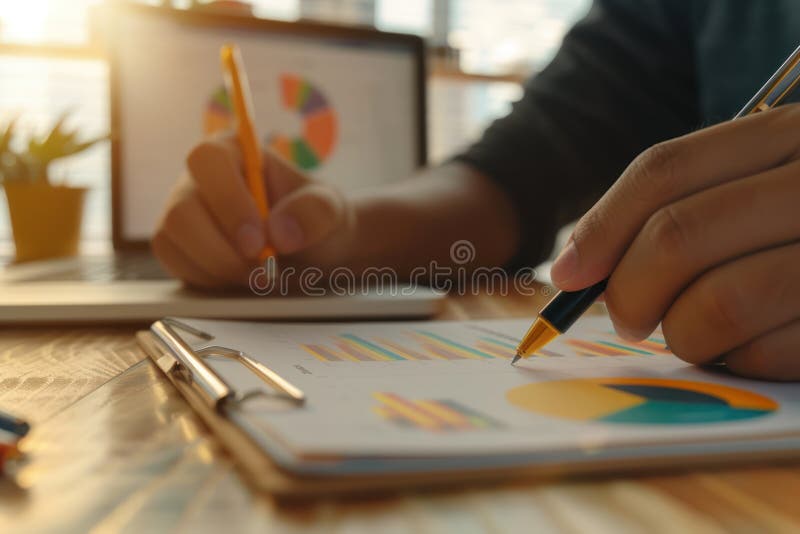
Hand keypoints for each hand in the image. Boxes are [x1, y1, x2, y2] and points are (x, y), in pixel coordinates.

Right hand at [152, 136, 354, 287]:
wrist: (309, 249)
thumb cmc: (312, 218)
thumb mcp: (329, 210)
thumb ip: (313, 213)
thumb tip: (280, 233)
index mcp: (233, 151)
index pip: (209, 160)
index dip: (228, 200)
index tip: (259, 240)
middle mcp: (199, 178)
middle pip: (181, 210)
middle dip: (221, 249)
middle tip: (262, 268)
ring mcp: (182, 212)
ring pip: (172, 239)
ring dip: (219, 267)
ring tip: (260, 274)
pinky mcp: (176, 245)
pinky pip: (175, 264)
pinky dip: (210, 280)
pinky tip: (240, 278)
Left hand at [550, 105, 799, 380]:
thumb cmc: (799, 226)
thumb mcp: (756, 194)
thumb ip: (679, 212)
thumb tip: (573, 268)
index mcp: (787, 136)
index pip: (665, 170)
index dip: (601, 226)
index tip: (567, 274)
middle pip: (678, 236)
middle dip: (630, 292)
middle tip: (630, 318)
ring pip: (718, 303)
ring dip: (686, 334)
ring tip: (698, 331)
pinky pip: (769, 354)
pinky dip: (741, 361)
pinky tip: (754, 346)